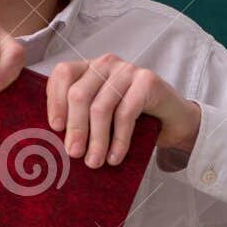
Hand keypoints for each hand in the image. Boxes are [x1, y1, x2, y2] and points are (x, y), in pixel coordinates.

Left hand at [45, 53, 201, 167]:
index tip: (55, 128)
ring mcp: (127, 69)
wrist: (172, 121)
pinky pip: (126, 113)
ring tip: (94, 162)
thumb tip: (54, 144)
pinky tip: (115, 157)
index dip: (55, 101)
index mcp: (88, 68)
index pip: (63, 74)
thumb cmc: (131, 120)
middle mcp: (106, 64)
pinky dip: (119, 140)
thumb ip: (80, 120)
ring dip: (97, 140)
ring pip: (101, 107)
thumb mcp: (100, 118)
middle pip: (79, 93)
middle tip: (74, 154)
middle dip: (75, 128)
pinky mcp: (147, 81)